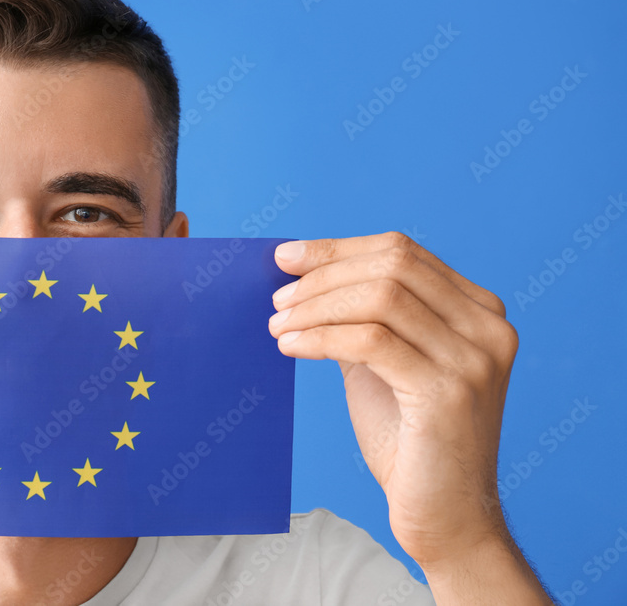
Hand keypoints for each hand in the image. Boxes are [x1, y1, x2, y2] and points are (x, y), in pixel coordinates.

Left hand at [268, 232, 517, 570]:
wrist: (445, 516)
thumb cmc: (410, 439)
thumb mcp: (384, 363)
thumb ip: (362, 318)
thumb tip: (304, 277)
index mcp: (478, 310)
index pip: (401, 251)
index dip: (337, 249)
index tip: (286, 256)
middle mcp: (487, 327)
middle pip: (392, 266)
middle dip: (323, 275)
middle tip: (278, 299)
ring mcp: (474, 359)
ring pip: (380, 298)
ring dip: (316, 306)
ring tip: (279, 325)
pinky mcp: (447, 393)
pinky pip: (370, 342)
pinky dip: (321, 337)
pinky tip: (292, 347)